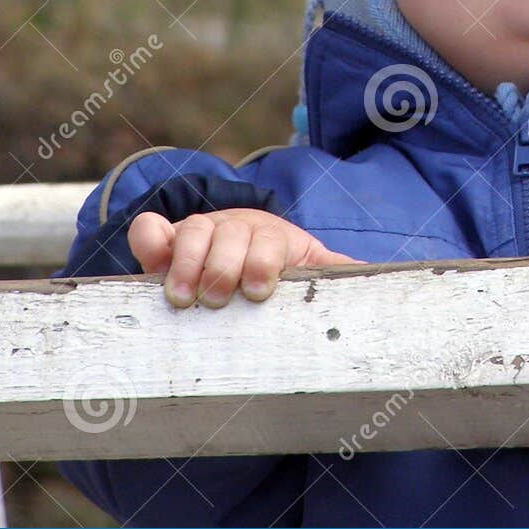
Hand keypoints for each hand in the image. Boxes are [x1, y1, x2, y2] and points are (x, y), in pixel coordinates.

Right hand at [128, 207, 363, 307]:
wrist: (248, 254)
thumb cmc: (283, 270)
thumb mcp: (312, 269)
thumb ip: (338, 275)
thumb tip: (379, 281)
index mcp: (275, 236)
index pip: (269, 239)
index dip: (262, 261)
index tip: (258, 292)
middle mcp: (237, 228)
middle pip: (228, 233)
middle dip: (221, 265)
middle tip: (215, 299)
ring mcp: (201, 233)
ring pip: (192, 230)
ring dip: (185, 261)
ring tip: (182, 297)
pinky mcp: (168, 244)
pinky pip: (151, 230)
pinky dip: (149, 239)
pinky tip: (151, 259)